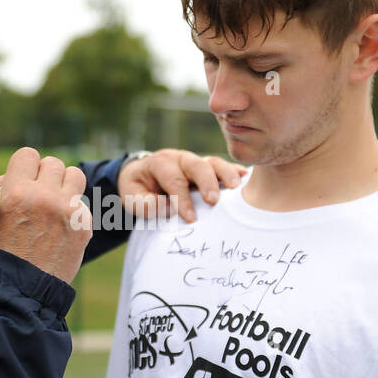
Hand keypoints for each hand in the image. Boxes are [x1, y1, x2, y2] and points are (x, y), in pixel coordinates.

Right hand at [0, 147, 92, 283]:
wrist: (25, 289)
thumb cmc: (2, 251)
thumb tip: (13, 173)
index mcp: (17, 193)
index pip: (27, 155)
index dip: (24, 166)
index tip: (24, 178)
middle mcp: (45, 197)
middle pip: (52, 163)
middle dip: (44, 175)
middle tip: (39, 192)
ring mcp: (68, 210)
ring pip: (74, 174)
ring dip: (64, 184)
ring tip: (55, 200)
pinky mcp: (84, 224)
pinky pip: (82, 201)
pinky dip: (72, 209)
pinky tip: (61, 225)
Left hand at [118, 149, 246, 222]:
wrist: (142, 176)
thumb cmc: (138, 188)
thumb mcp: (130, 196)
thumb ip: (144, 204)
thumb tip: (166, 208)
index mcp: (160, 163)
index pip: (173, 179)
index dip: (182, 198)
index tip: (191, 218)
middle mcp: (180, 159)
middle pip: (197, 165)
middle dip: (206, 182)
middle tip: (213, 201)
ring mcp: (196, 162)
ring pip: (214, 162)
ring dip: (226, 174)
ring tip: (236, 189)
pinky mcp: (208, 169)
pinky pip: (224, 167)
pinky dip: (235, 172)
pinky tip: (246, 179)